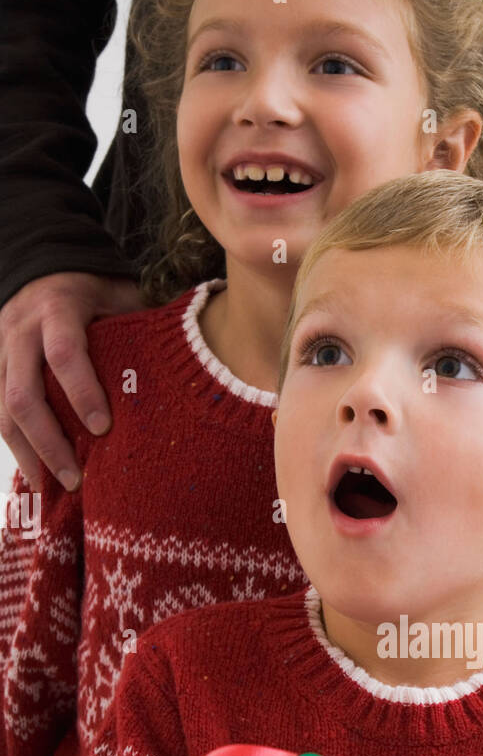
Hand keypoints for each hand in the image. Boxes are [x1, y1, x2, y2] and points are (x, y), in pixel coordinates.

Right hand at [0, 272, 144, 491]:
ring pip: (3, 409)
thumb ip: (142, 325)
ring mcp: (1, 351)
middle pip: (22, 393)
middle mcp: (21, 330)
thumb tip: (190, 361)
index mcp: (57, 310)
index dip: (81, 392)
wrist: (45, 267)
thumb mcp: (121, 296)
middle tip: (76, 478)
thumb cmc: (96, 290)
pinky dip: (17, 446)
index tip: (102, 429)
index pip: (64, 354)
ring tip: (50, 488)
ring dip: (27, 453)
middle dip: (48, 441)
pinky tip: (36, 473)